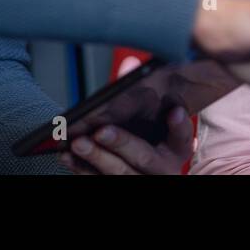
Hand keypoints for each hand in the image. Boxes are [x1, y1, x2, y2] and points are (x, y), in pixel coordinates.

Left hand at [58, 106, 193, 174]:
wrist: (144, 175)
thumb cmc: (149, 142)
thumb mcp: (154, 122)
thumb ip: (142, 94)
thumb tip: (129, 62)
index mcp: (175, 150)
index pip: (183, 138)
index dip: (180, 126)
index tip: (175, 112)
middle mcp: (162, 169)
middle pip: (144, 157)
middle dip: (121, 143)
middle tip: (101, 131)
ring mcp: (141, 181)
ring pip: (119, 173)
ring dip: (96, 157)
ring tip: (77, 143)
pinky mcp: (119, 186)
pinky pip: (98, 180)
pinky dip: (81, 168)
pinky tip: (67, 156)